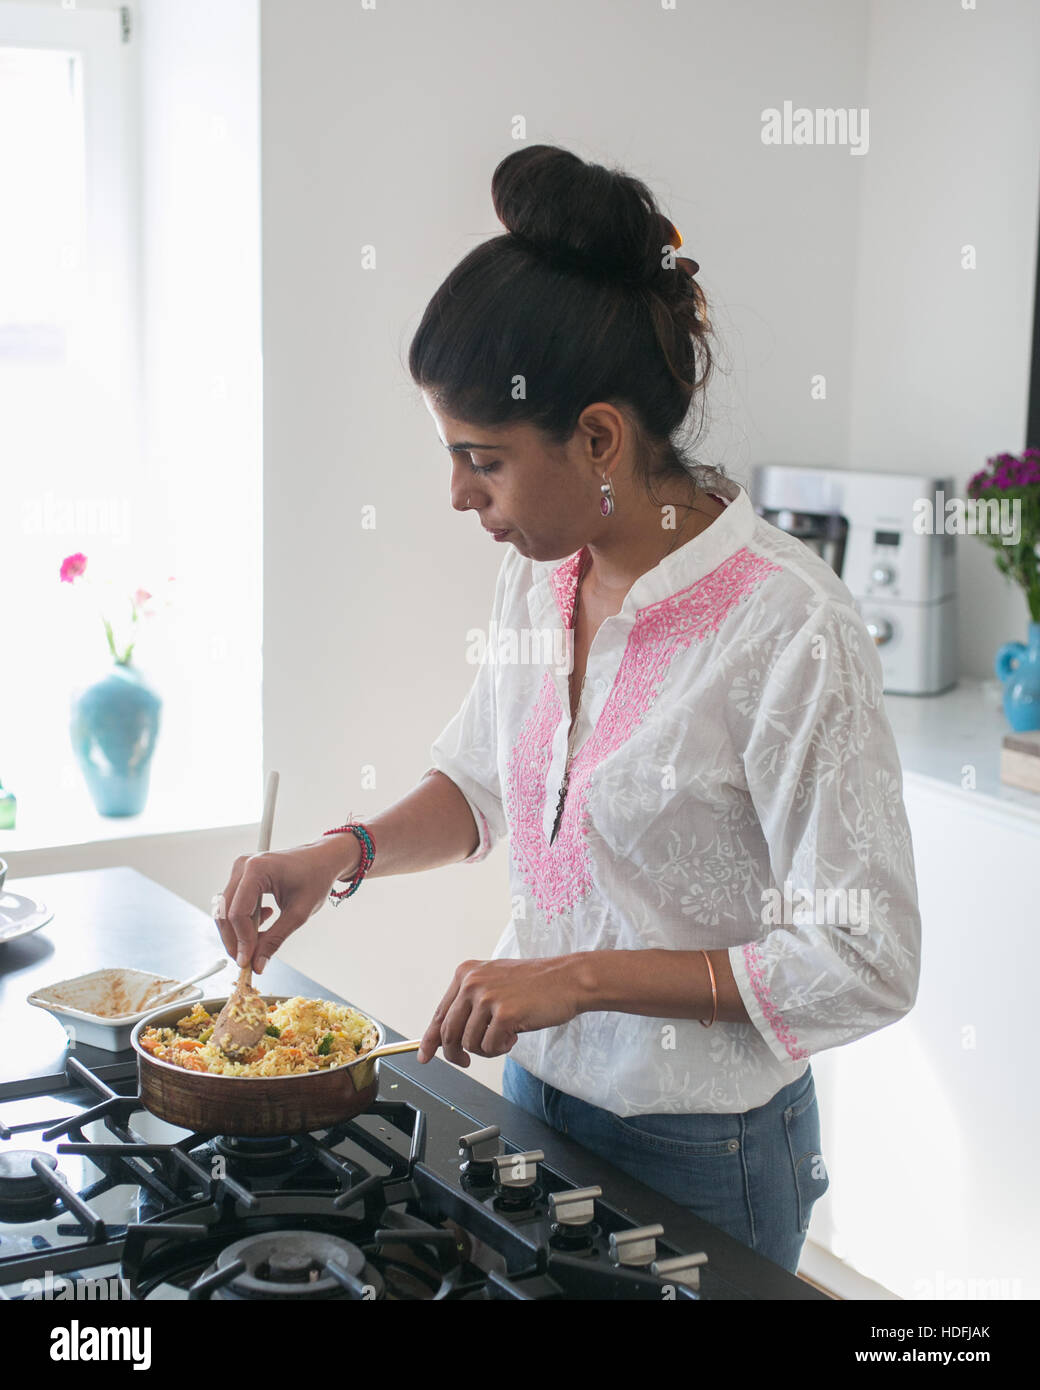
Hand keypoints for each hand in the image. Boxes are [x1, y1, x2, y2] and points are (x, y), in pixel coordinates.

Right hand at [212, 839, 358, 973]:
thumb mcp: (299, 913)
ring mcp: (240, 869)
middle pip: (225, 912)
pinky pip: (233, 903)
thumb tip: (258, 964)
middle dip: (235, 940)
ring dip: (238, 931)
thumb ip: (275, 939)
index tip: (249, 961)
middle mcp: (243, 865)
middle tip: (248, 961)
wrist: (323, 859)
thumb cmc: (316, 877)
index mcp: (257, 869)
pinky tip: (265, 920)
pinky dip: (244, 920)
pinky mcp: (242, 876)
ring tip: (261, 939)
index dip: (242, 941)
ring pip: (226, 910)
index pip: (238, 913)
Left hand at [417, 956, 586, 1065]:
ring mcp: (487, 997)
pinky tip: (514, 1035)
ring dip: (485, 1049)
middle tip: (466, 1062)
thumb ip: (470, 1004)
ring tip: (504, 1037)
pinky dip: (500, 1049)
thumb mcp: (494, 984)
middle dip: (455, 1054)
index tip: (424, 1056)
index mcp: (466, 973)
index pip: (440, 1013)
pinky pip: (489, 1047)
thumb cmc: (535, 985)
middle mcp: (472, 982)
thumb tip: (446, 1036)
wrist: (568, 979)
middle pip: (448, 1032)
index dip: (429, 1039)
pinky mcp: (504, 1013)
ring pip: (468, 1043)